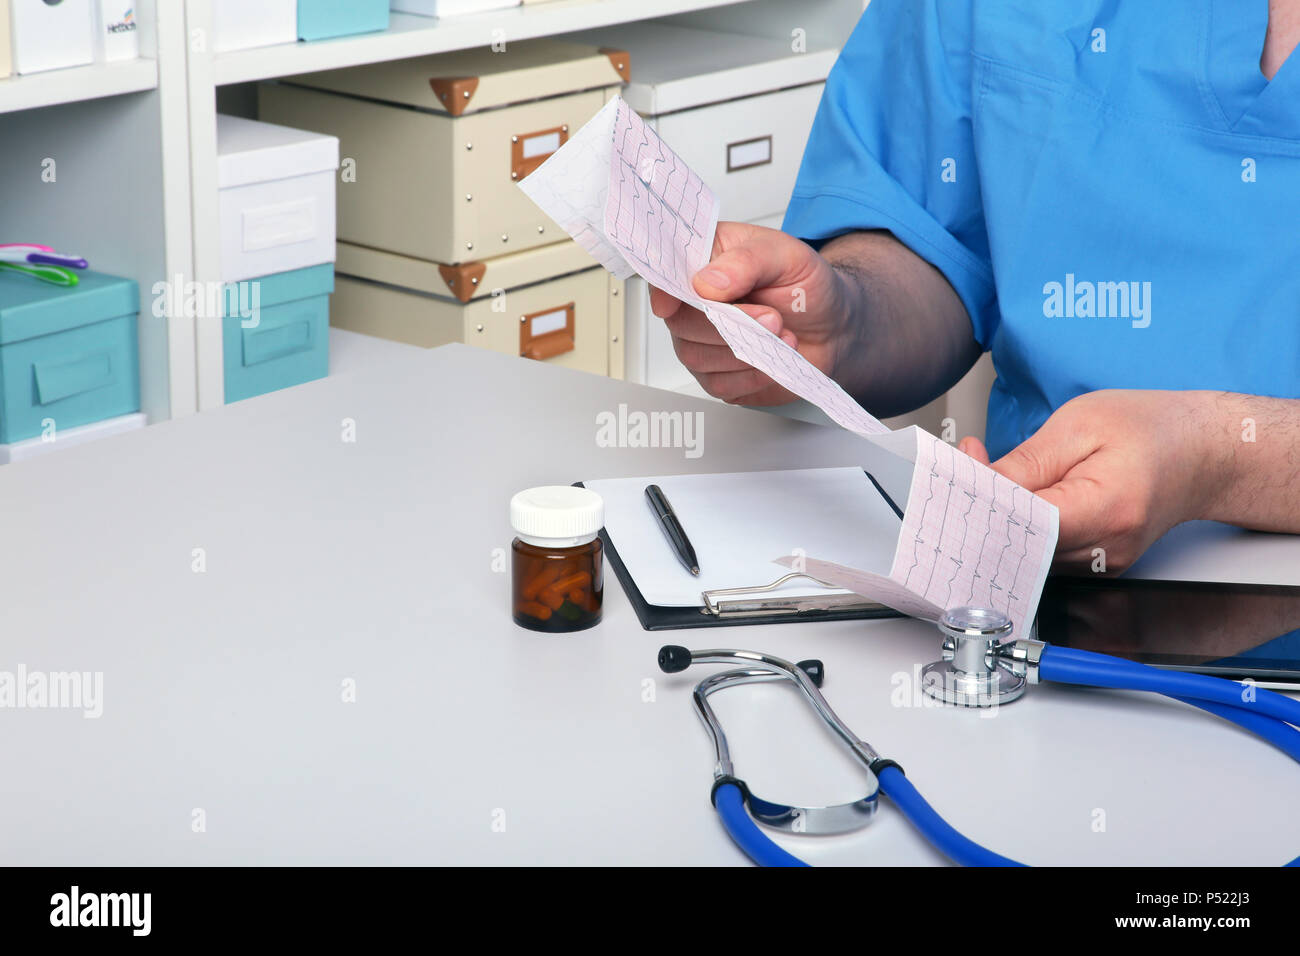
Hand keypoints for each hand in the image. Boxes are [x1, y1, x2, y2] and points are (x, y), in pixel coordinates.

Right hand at [649, 221, 852, 404]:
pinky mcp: (718, 374)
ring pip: (696, 356)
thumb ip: (746, 260)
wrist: (834, 328)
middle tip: (772, 317)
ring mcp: (702, 341)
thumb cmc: (806, 287)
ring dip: (745, 351)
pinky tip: (772, 358)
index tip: (673, 303)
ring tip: (782, 335)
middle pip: (681, 322)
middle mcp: (695, 302)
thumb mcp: (786, 255)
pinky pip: (718, 384)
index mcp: (705, 260)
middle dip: (730, 325)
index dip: (663, 291)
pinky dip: (751, 375)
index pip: (663, 275)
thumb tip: (706, 282)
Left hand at [958, 390, 1221, 573]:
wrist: (1203, 452)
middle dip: (983, 506)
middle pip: (1018, 543)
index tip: (959, 475)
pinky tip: (1015, 496)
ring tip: (988, 473)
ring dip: (999, 515)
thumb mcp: (1080, 425)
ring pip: (1025, 550)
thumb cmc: (1152, 430)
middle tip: (964, 469)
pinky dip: (1021, 524)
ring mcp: (1099, 563)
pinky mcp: (1092, 564)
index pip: (1022, 523)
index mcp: (1106, 511)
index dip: (983, 501)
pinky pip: (1041, 549)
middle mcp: (1103, 550)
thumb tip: (979, 485)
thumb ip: (1026, 462)